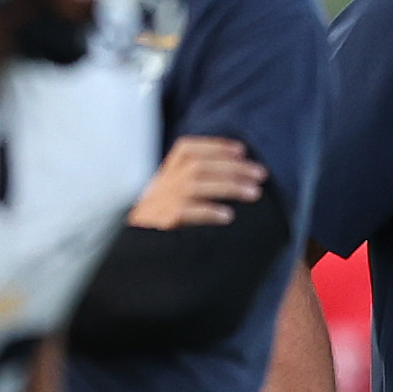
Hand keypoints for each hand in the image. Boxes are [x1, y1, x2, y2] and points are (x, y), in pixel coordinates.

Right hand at [127, 135, 266, 228]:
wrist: (131, 245)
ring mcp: (162, 201)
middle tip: (261, 174)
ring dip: (228, 187)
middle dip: (233, 167)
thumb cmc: (161, 214)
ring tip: (254, 193)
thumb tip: (238, 169)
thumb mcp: (171, 190)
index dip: (215, 146)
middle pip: (199, 165)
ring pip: (196, 185)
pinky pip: (186, 212)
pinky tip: (229, 216)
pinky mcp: (162, 221)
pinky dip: (209, 211)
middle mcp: (164, 182)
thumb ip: (194, 178)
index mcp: (166, 172)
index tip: (241, 150)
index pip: (188, 149)